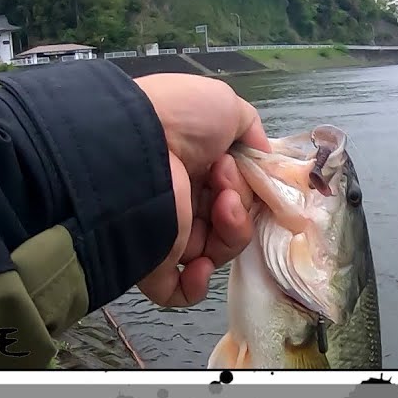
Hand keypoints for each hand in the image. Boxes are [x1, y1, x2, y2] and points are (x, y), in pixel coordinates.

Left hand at [133, 73, 269, 306]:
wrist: (136, 138)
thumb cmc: (181, 119)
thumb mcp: (227, 106)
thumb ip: (251, 132)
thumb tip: (261, 158)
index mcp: (197, 169)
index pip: (235, 194)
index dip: (248, 187)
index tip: (242, 167)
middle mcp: (183, 201)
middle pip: (230, 223)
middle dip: (240, 205)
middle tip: (224, 181)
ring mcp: (169, 232)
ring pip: (216, 251)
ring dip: (231, 233)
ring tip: (221, 205)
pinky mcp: (153, 260)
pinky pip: (177, 291)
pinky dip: (195, 285)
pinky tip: (202, 265)